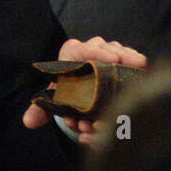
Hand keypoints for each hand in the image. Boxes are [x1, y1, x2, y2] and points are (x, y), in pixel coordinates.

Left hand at [22, 36, 147, 144]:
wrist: (81, 84)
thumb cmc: (67, 86)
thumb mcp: (54, 97)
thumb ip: (41, 110)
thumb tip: (29, 122)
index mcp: (71, 52)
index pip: (82, 49)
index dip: (97, 53)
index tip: (111, 59)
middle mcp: (92, 48)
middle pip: (106, 52)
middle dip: (114, 68)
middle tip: (124, 76)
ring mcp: (110, 52)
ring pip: (121, 56)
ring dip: (126, 70)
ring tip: (132, 79)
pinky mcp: (125, 60)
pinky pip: (133, 60)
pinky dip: (136, 67)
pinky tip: (141, 72)